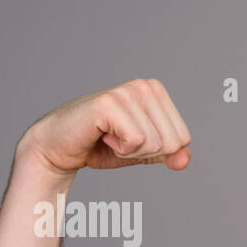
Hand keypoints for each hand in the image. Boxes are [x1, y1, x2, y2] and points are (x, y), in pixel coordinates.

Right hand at [15, 78, 192, 176]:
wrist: (61, 147)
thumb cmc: (102, 146)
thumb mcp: (144, 152)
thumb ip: (169, 154)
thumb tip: (185, 160)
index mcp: (156, 92)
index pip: (183, 139)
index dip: (159, 151)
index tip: (132, 140)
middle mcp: (144, 86)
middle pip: (172, 142)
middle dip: (146, 152)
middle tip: (119, 141)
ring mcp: (126, 92)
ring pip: (155, 144)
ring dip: (130, 151)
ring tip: (109, 137)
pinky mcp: (109, 104)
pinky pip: (136, 142)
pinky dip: (119, 149)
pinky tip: (102, 135)